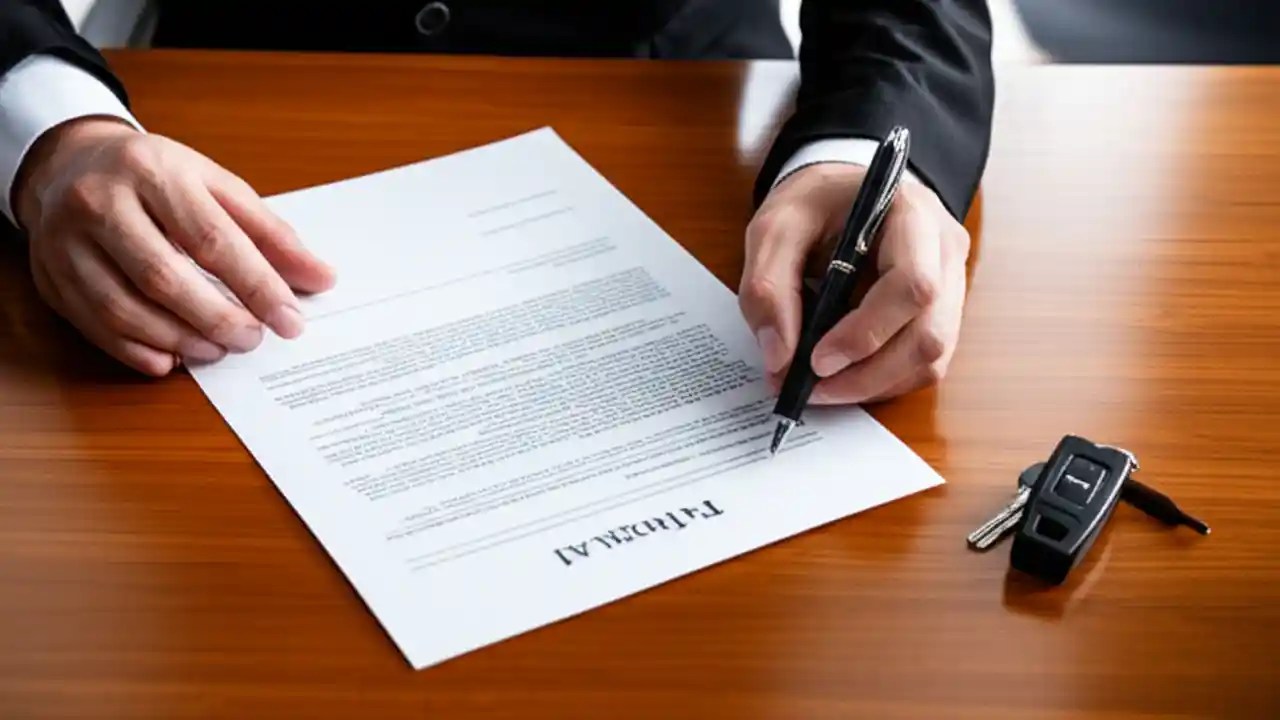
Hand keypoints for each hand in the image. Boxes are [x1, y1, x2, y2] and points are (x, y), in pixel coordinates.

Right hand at [15, 117, 335, 375]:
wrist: (71, 161)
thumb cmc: (156, 177)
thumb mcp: (217, 187)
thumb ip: (270, 234)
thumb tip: (320, 278)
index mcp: (154, 172)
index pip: (213, 239)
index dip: (256, 286)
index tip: (290, 320)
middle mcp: (101, 202)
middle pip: (164, 277)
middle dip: (217, 318)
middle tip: (252, 339)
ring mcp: (66, 241)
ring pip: (124, 308)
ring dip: (180, 340)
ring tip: (218, 348)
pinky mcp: (49, 275)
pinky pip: (95, 326)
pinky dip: (138, 351)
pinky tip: (173, 358)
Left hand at [738, 162, 969, 403]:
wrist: (843, 192)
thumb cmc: (815, 204)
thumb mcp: (776, 227)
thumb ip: (768, 286)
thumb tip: (779, 356)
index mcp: (912, 215)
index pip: (912, 285)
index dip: (866, 332)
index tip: (817, 360)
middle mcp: (944, 252)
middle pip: (929, 334)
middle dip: (868, 374)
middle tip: (813, 389)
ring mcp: (951, 286)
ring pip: (931, 359)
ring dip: (874, 385)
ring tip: (822, 388)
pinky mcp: (941, 314)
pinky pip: (922, 364)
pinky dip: (881, 381)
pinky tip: (844, 377)